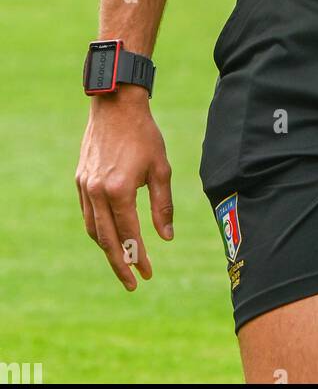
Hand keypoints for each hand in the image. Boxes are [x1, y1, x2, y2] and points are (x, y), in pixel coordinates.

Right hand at [76, 87, 173, 289]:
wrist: (116, 105)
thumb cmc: (144, 135)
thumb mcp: (161, 169)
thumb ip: (163, 206)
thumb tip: (167, 238)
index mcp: (119, 190)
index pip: (129, 235)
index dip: (139, 258)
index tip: (147, 275)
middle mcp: (97, 192)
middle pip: (106, 240)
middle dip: (120, 264)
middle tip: (133, 283)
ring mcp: (85, 187)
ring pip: (93, 230)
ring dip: (107, 250)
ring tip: (123, 263)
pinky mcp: (80, 180)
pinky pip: (87, 214)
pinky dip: (97, 230)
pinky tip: (109, 236)